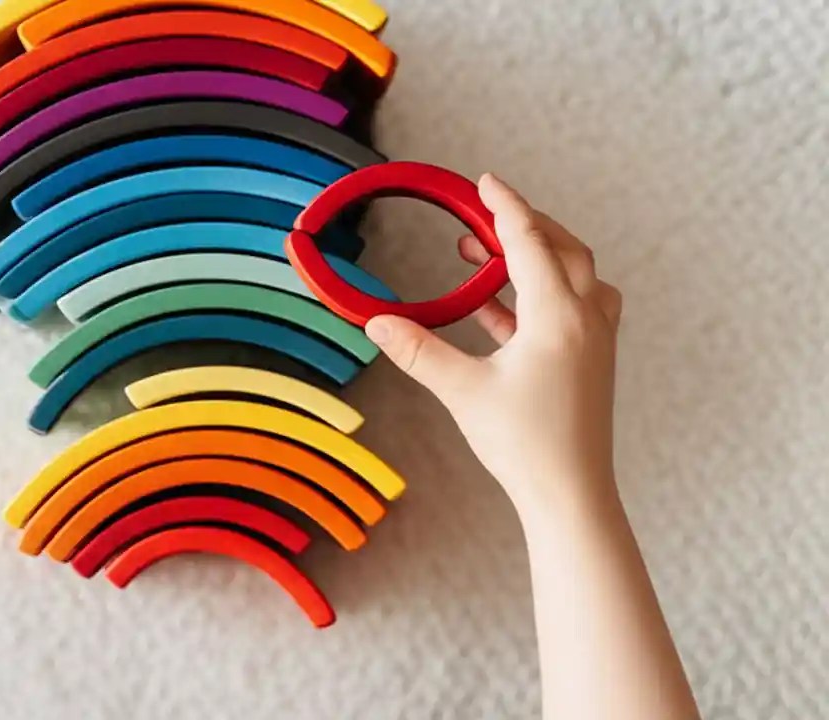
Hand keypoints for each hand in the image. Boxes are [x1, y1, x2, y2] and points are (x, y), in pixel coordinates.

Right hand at [365, 174, 623, 515]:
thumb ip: (418, 350)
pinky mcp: (591, 360)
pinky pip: (570, 307)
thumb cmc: (525, 444)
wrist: (571, 493)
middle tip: (481, 216)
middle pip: (563, 248)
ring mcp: (594, 340)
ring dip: (536, 256)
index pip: (529, 242)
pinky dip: (537, 293)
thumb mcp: (462, 391)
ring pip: (575, 275)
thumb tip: (376, 321)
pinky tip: (496, 307)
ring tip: (486, 257)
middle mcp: (585, 319)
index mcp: (557, 316)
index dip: (505, 206)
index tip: (485, 181)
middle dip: (523, 225)